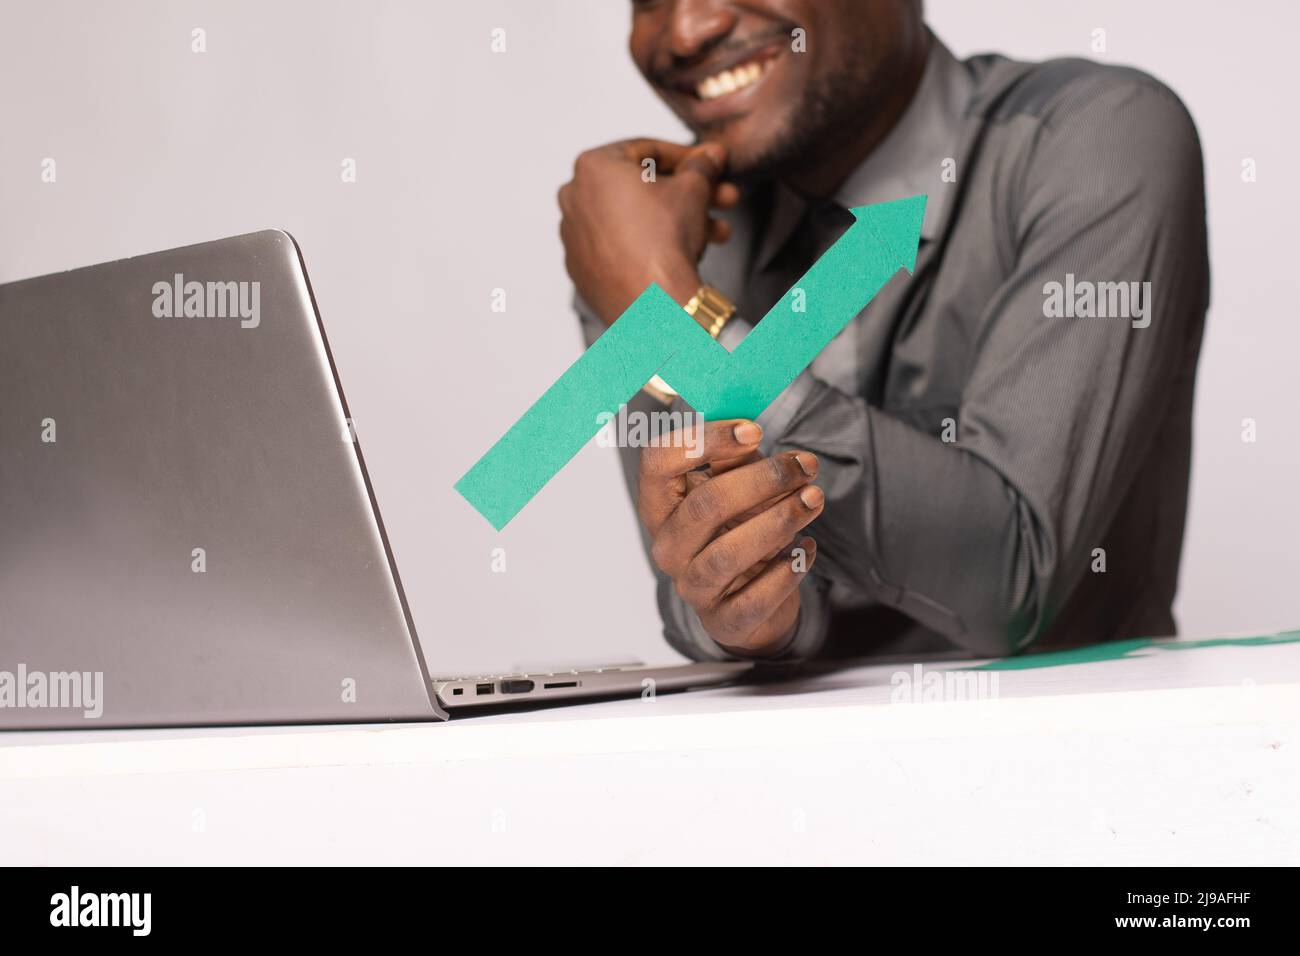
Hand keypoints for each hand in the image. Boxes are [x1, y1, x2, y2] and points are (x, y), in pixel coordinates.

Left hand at [558, 138, 739, 325]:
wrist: (652, 305)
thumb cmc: (663, 243)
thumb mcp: (693, 190)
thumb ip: (701, 166)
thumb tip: (709, 157)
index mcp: (592, 166)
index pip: (647, 150)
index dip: (687, 157)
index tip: (708, 164)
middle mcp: (574, 197)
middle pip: (641, 187)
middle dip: (687, 193)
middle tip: (719, 197)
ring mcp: (574, 236)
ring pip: (633, 218)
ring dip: (676, 221)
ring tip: (714, 232)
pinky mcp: (582, 269)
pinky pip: (619, 247)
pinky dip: (647, 245)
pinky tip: (680, 252)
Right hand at [637, 420, 823, 655]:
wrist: (749, 599)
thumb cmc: (737, 530)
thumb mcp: (735, 486)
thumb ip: (738, 460)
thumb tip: (751, 431)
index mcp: (661, 503)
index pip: (659, 462)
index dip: (705, 440)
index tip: (753, 429)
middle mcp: (668, 546)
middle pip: (704, 505)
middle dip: (762, 480)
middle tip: (806, 465)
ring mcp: (692, 586)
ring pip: (729, 552)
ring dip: (779, 521)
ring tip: (813, 500)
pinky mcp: (724, 620)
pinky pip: (755, 598)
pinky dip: (787, 571)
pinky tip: (807, 549)